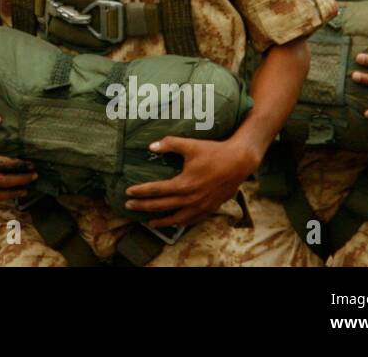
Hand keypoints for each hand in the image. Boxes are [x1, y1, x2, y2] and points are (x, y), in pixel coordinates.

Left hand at [125, 134, 261, 228]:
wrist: (239, 162)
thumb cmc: (213, 152)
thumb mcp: (190, 145)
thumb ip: (169, 144)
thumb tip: (151, 145)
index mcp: (184, 184)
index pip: (156, 190)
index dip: (141, 192)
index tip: (128, 192)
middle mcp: (191, 198)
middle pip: (162, 206)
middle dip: (143, 207)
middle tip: (129, 206)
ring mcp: (201, 206)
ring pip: (177, 218)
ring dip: (161, 221)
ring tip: (150, 222)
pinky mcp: (210, 208)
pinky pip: (192, 220)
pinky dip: (180, 223)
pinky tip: (174, 222)